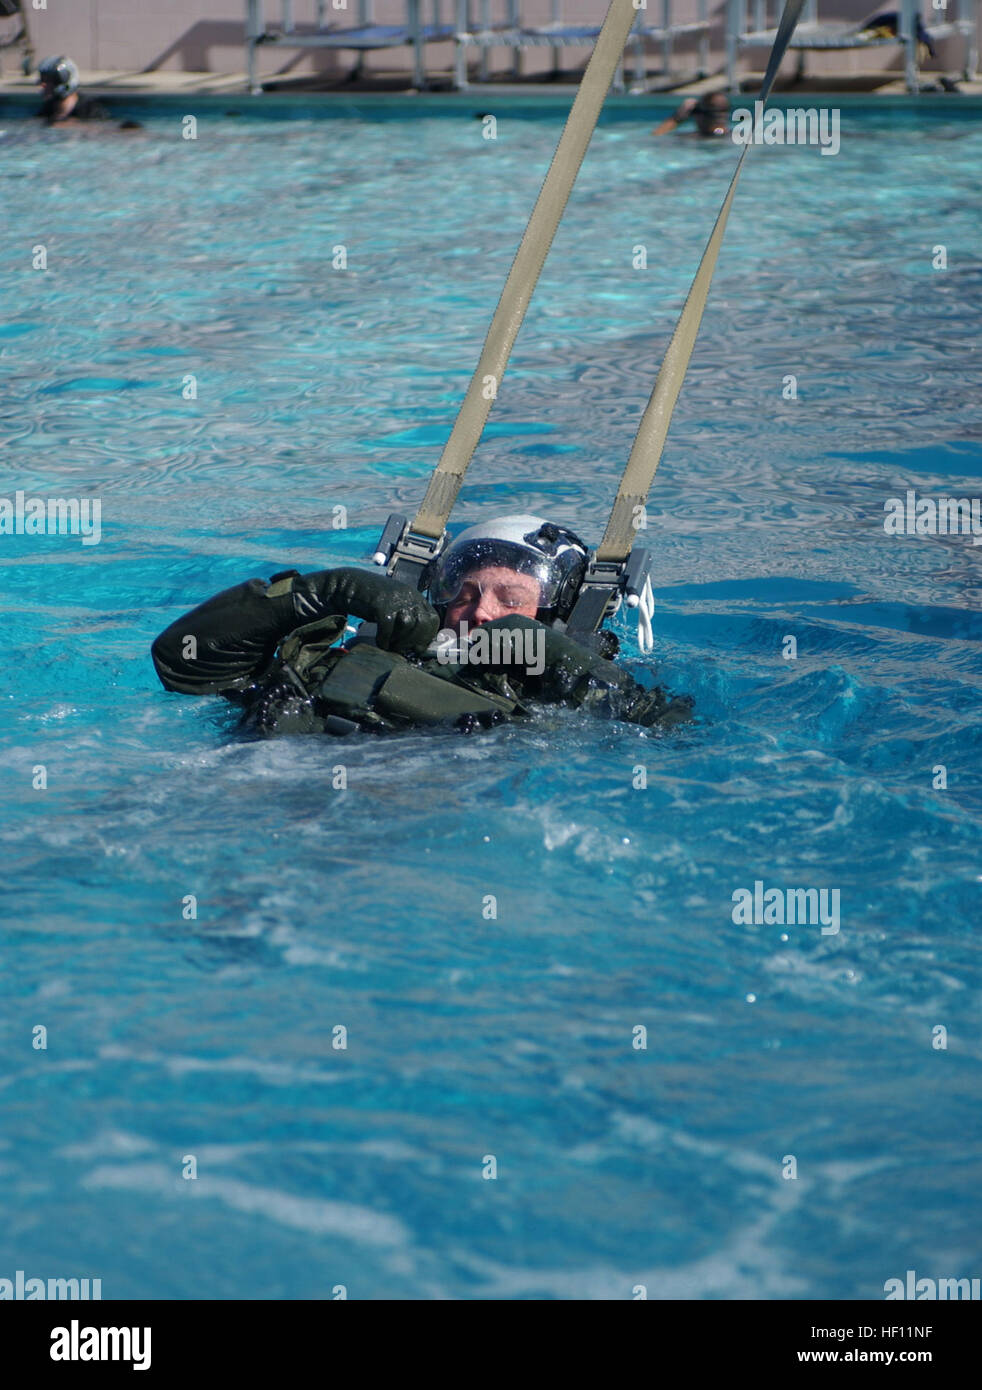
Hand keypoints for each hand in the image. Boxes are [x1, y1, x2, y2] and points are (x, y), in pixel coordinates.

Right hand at [297, 567, 438, 654]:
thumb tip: (418, 643)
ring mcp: (394, 597)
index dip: (428, 636)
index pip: (433, 618)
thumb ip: (407, 617)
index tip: (418, 647)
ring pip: (408, 625)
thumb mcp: (394, 605)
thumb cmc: (372, 600)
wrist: (348, 584)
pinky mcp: (380, 602)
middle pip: (423, 623)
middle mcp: (408, 595)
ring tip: (390, 646)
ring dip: (399, 641)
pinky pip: (388, 626)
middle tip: (402, 648)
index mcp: (414, 596)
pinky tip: (379, 642)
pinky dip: (384, 638)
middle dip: (414, 641)